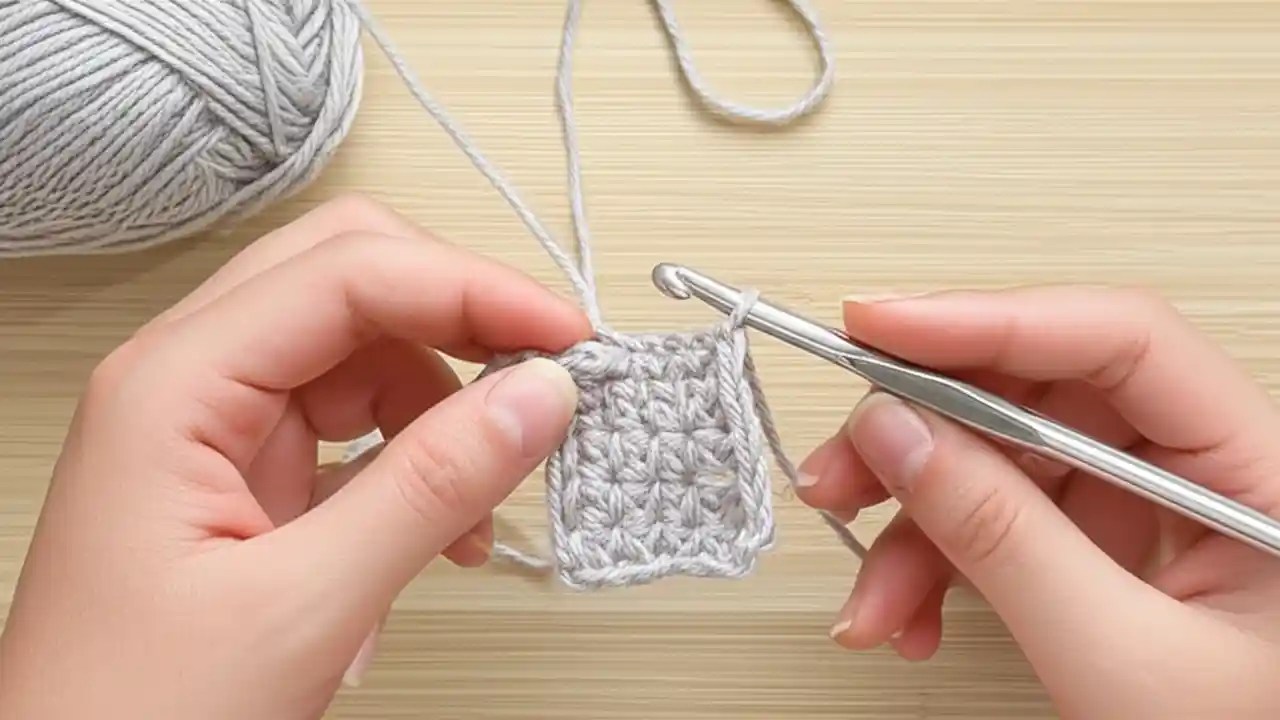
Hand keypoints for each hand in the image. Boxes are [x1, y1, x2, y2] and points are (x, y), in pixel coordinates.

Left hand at [0, 196, 590, 718]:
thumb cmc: (137, 715)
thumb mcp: (304, 605)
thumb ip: (432, 487)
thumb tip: (540, 395)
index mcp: (174, 386)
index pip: (347, 275)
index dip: (471, 290)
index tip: (568, 339)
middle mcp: (190, 382)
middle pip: (349, 281)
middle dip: (457, 319)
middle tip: (541, 378)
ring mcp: (216, 427)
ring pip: (362, 354)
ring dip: (443, 409)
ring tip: (481, 507)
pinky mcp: (246, 475)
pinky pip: (355, 427)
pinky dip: (415, 465)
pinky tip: (440, 536)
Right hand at [797, 287, 1279, 718]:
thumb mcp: (1119, 657)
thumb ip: (1004, 540)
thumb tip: (898, 432)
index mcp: (1259, 468)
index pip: (1120, 342)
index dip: (989, 321)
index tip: (876, 328)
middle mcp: (1204, 467)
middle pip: (1039, 394)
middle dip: (922, 437)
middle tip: (840, 470)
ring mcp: (1151, 505)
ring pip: (1002, 463)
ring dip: (915, 524)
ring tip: (871, 597)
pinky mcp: (1107, 544)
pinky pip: (1001, 519)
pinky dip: (938, 563)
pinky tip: (910, 613)